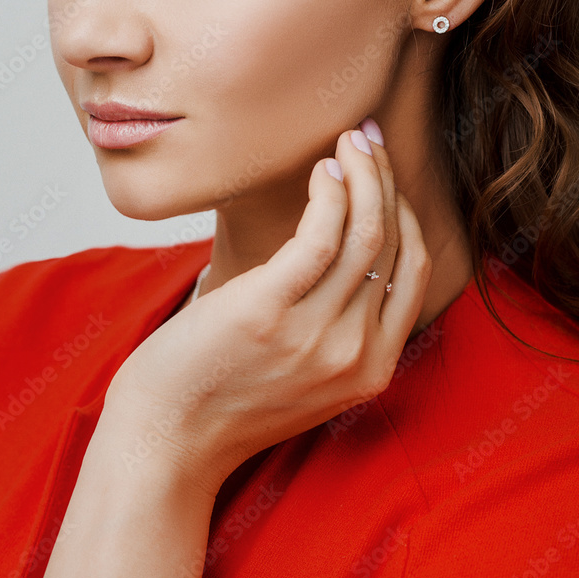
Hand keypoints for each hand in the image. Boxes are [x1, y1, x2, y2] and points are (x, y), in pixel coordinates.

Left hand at [102, 122, 432, 496]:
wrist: (166, 440)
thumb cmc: (226, 391)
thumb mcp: (307, 369)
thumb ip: (337, 319)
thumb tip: (342, 240)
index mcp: (372, 368)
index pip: (412, 270)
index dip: (405, 211)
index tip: (384, 174)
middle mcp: (355, 354)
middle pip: (393, 243)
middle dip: (386, 179)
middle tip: (369, 137)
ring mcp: (316, 336)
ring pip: (366, 233)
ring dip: (364, 174)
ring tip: (348, 141)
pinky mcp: (268, 311)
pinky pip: (321, 236)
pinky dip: (331, 192)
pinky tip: (322, 169)